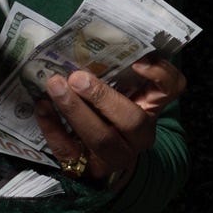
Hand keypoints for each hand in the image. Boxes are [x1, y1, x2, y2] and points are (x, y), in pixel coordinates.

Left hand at [33, 52, 186, 187]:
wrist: (103, 156)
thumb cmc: (110, 113)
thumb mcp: (122, 91)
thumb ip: (119, 70)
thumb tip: (101, 44)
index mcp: (152, 110)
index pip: (170, 90)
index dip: (158, 75)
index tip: (137, 62)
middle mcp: (139, 137)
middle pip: (130, 120)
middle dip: (102, 97)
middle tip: (77, 77)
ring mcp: (114, 156)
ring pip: (99, 138)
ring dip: (75, 110)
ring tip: (54, 86)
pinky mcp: (87, 168)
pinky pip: (69, 150)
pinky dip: (52, 127)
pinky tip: (42, 106)